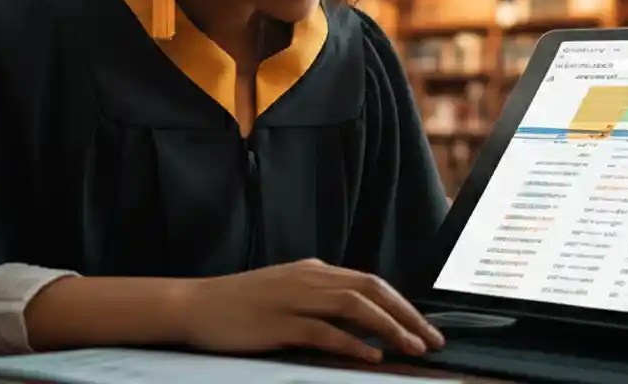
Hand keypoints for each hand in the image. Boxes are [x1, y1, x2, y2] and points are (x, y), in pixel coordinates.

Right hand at [178, 258, 445, 362]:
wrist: (194, 306)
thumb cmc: (241, 305)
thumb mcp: (288, 292)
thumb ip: (321, 298)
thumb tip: (359, 315)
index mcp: (315, 271)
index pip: (371, 282)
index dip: (402, 304)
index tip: (424, 326)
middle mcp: (310, 279)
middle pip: (372, 290)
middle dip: (408, 314)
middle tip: (434, 339)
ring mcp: (295, 299)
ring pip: (356, 306)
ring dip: (390, 327)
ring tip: (413, 347)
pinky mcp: (279, 323)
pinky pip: (324, 331)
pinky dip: (353, 342)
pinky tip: (372, 355)